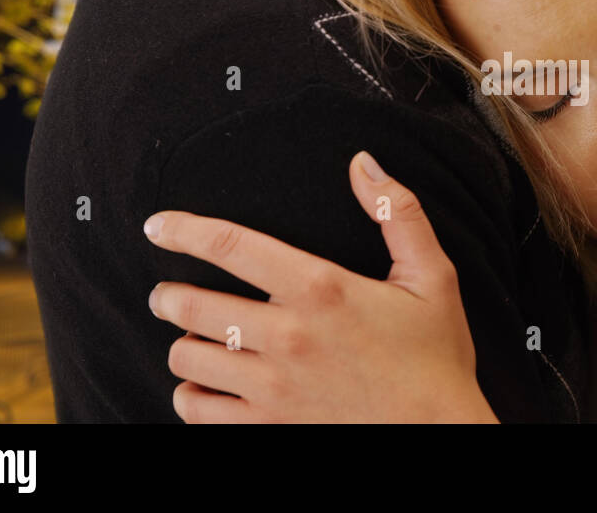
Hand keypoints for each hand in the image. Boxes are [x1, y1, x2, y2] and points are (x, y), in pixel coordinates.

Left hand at [144, 151, 497, 422]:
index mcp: (321, 289)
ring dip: (182, 344)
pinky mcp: (269, 426)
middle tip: (167, 294)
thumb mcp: (432, 276)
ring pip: (187, 359)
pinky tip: (201, 385)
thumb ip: (398, 212)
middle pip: (191, 305)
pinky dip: (189, 395)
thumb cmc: (436, 356)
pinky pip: (198, 411)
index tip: (157, 226)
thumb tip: (363, 163)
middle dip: (168, 295)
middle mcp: (288, 336)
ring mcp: (273, 387)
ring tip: (190, 338)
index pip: (231, 246)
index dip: (183, 230)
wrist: (439, 434)